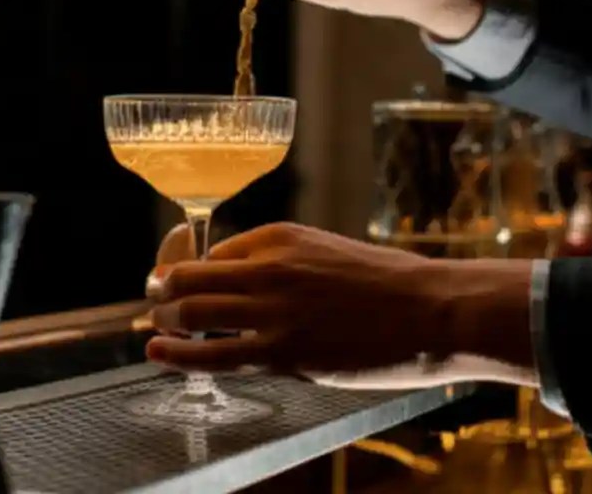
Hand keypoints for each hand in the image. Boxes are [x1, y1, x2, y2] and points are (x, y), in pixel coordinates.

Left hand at [145, 222, 536, 386]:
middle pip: (189, 276)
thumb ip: (288, 266)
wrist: (435, 310)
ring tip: (158, 329)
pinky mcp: (282, 351)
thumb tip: (251, 287)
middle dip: (164, 291)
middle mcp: (269, 267)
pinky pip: (213, 355)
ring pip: (191, 311)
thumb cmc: (393, 285)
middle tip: (157, 302)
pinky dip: (176, 353)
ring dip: (166, 320)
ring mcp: (274, 310)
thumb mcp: (330, 254)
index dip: (189, 271)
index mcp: (282, 237)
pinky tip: (158, 351)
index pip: (213, 252)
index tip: (180, 285)